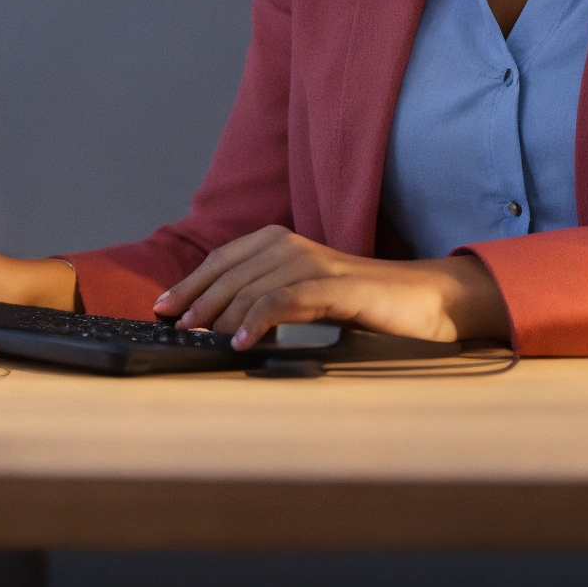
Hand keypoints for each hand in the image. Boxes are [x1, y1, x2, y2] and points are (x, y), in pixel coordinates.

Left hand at [155, 225, 510, 348]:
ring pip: (254, 285)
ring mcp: (317, 263)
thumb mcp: (306, 296)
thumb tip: (218, 323)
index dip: (190, 282)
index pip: (224, 259)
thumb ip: (268, 298)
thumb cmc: (363, 304)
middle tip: (176, 328)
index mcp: (284, 243)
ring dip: (221, 312)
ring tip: (200, 337)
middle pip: (231, 271)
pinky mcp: (337, 287)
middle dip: (198, 300)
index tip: (163, 307)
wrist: (424, 302)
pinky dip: (259, 320)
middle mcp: (295, 245)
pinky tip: (240, 342)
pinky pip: (288, 300)